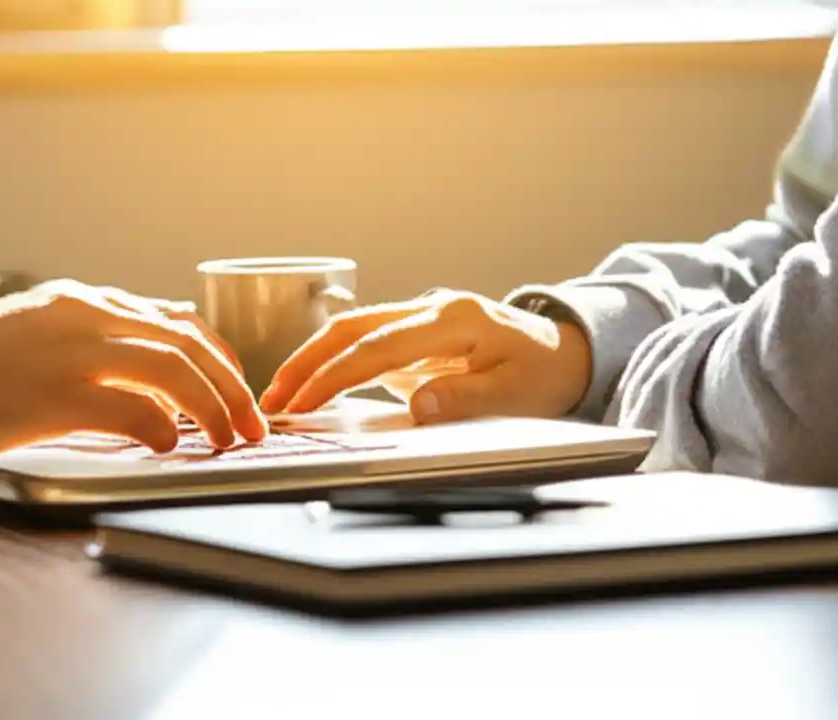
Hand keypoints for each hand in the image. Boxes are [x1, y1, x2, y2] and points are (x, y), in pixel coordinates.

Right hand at [0, 279, 266, 460]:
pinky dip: (162, 429)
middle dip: (233, 387)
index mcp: (83, 302)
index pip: (177, 321)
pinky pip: (131, 409)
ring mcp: (69, 352)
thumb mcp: (37, 339)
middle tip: (253, 427)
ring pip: (173, 368)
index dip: (221, 360)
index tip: (240, 391)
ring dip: (213, 407)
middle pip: (188, 343)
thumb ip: (95, 348)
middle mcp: (84, 315)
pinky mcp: (50, 394)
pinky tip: (171, 448)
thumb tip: (157, 381)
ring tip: (229, 441)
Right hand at [259, 290, 591, 423]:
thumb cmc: (544, 374)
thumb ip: (467, 400)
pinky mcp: (416, 335)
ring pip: (352, 331)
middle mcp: (431, 309)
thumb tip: (415, 405)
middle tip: (271, 400)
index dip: (335, 376)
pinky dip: (334, 364)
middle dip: (306, 362)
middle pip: (352, 328)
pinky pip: (365, 345)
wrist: (566, 352)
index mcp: (454, 319)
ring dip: (313, 361)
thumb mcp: (517, 395)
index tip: (302, 404)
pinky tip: (311, 390)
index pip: (378, 347)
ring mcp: (421, 318)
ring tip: (280, 397)